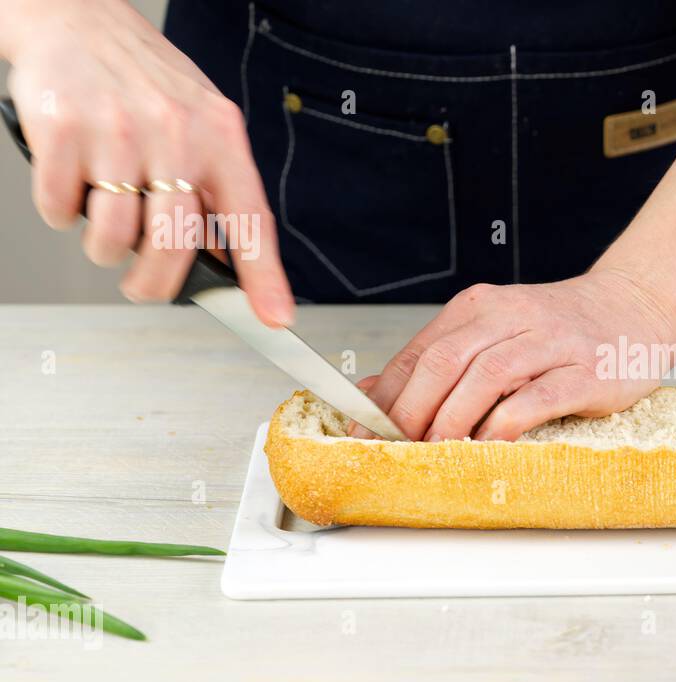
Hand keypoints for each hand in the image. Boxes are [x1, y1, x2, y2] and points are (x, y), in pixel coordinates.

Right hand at [2, 0, 293, 325]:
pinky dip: (60, 211)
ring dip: (102, 247)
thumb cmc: (140, 76)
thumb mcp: (199, 120)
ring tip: (102, 215)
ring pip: (112, 238)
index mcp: (219, 135)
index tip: (275, 318)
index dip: (265, 277)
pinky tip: (71, 182)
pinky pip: (59, 209)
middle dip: (154, 282)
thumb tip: (226, 259)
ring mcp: (117, 132)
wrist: (74, 13)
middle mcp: (175, 133)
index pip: (249, 219)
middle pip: (173, 245)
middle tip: (143, 284)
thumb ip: (215, 186)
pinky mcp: (63, 131)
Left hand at [353, 270, 675, 440]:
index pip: (421, 352)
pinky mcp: (584, 372)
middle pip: (446, 361)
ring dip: (453, 419)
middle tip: (396, 447)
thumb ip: (441, 359)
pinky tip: (489, 445)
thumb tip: (372, 395)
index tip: (363, 430)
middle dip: (412, 410)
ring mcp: (550, 343)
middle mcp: (513, 318)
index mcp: (482, 307)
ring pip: (486, 376)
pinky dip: (505, 424)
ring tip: (437, 451)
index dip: (387, 395)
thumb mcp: (496, 331)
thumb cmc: (563, 330)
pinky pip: (536, 399)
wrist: (637, 308)